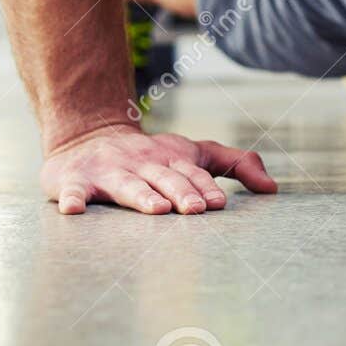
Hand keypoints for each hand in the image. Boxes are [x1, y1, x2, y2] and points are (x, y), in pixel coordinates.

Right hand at [41, 125, 277, 213]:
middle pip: (165, 178)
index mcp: (173, 158)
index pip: (193, 173)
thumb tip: (274, 189)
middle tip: (196, 210)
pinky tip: (74, 208)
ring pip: (127, 184)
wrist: (88, 136)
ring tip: (156, 209)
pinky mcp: (75, 179)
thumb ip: (236, 164)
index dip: (206, 186)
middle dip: (182, 193)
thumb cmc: (153, 155)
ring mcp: (109, 170)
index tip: (218, 204)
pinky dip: (72, 197)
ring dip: (142, 196)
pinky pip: (72, 189)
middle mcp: (143, 163)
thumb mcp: (196, 153)